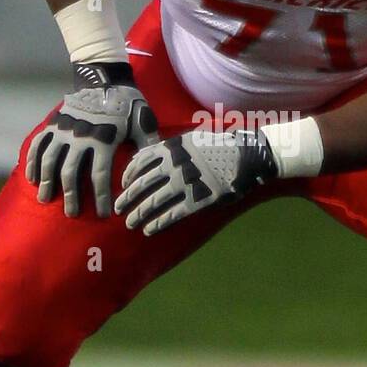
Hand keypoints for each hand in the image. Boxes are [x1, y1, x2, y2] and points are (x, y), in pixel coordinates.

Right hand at [26, 62, 158, 216]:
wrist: (104, 77)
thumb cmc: (128, 103)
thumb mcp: (143, 121)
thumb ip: (147, 145)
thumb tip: (154, 169)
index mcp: (103, 138)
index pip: (100, 175)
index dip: (101, 197)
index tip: (102, 214)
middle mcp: (80, 135)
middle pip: (70, 172)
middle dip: (71, 196)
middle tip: (72, 213)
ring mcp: (63, 129)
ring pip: (50, 160)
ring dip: (47, 182)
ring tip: (45, 200)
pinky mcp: (53, 123)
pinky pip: (38, 144)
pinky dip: (33, 161)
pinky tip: (32, 178)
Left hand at [114, 128, 278, 235]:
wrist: (248, 155)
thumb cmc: (220, 145)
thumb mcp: (192, 137)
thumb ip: (171, 147)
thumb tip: (148, 156)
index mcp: (171, 148)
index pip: (140, 162)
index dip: (128, 176)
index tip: (123, 185)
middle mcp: (174, 165)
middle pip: (142, 184)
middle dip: (127, 198)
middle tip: (118, 208)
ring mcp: (185, 183)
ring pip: (154, 201)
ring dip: (139, 214)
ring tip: (130, 223)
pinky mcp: (198, 200)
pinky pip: (173, 214)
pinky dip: (159, 223)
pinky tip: (150, 229)